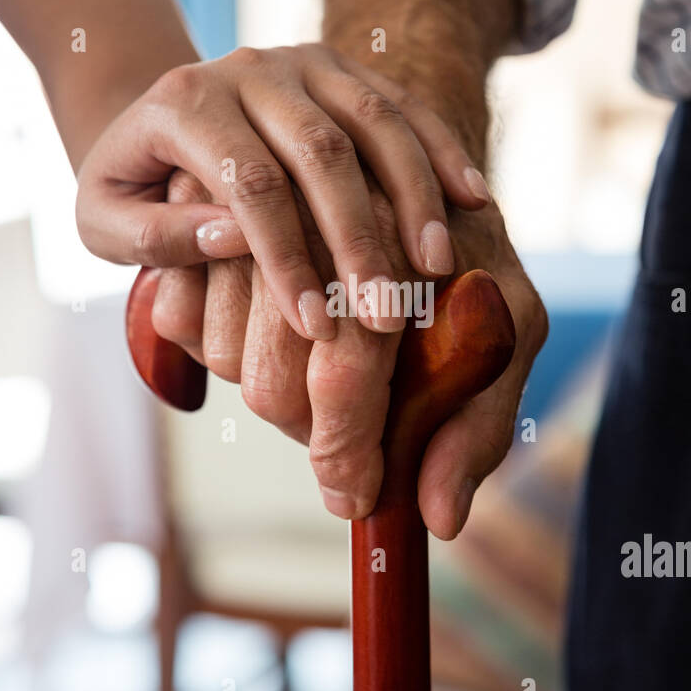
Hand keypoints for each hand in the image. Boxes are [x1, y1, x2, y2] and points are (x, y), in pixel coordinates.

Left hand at [75, 43, 490, 340]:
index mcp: (186, 102)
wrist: (153, 118)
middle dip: (360, 238)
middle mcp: (251, 70)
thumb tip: (235, 239)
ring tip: (437, 267)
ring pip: (375, 120)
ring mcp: (305, 61)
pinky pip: (405, 104)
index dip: (287, 260)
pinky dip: (441, 151)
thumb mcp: (104, 221)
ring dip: (415, 196)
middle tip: (386, 314)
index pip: (250, 184)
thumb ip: (158, 236)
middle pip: (321, 152)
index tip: (315, 329)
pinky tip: (473, 202)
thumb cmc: (131, 187)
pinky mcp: (346, 68)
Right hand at [151, 175, 546, 539]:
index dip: (345, 452)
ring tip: (319, 367)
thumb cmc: (469, 264)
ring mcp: (256, 216)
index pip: (346, 372)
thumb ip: (478, 427)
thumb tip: (438, 518)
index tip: (352, 499)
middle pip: (274, 379)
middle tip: (347, 431)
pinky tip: (270, 332)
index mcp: (400, 253)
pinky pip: (181, 319)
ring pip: (226, 357)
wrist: (415, 172)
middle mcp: (316, 226)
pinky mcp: (207, 212)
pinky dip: (217, 346)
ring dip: (268, 389)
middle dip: (309, 431)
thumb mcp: (510, 332)